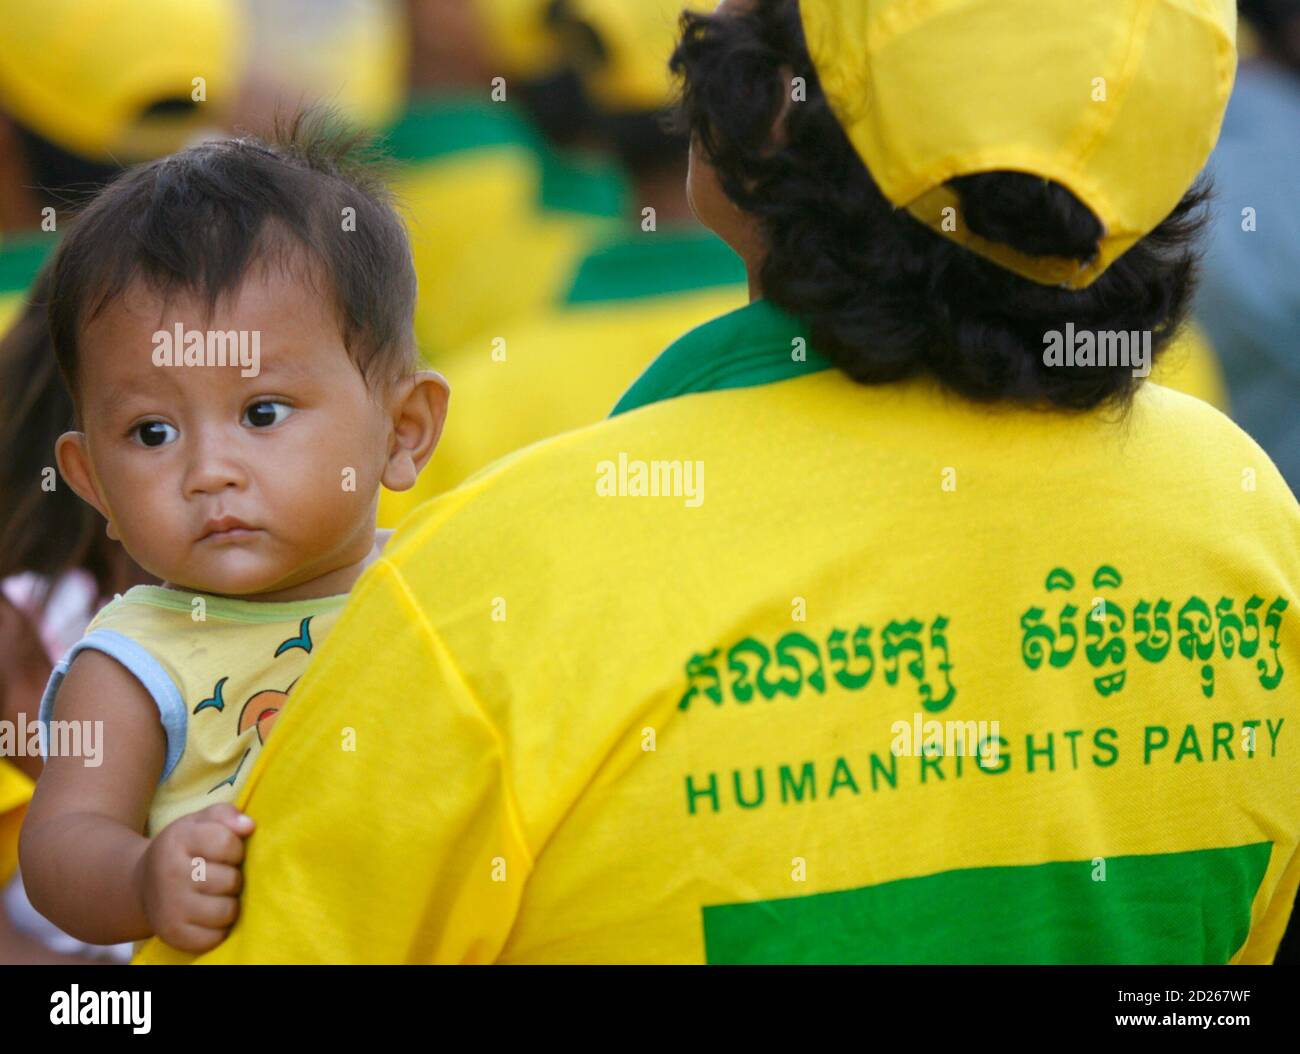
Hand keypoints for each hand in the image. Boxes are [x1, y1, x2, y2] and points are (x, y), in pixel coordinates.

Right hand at [139, 803, 254, 951]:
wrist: (142, 885)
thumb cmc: (184, 849)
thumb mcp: (199, 822)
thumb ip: (225, 815)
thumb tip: (249, 826)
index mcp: (178, 840)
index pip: (227, 843)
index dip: (235, 849)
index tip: (227, 852)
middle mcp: (170, 874)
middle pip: (230, 880)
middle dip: (233, 877)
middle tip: (219, 876)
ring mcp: (169, 907)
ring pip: (227, 911)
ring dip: (229, 904)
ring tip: (216, 895)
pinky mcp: (172, 934)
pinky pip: (215, 937)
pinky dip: (218, 929)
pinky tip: (207, 915)